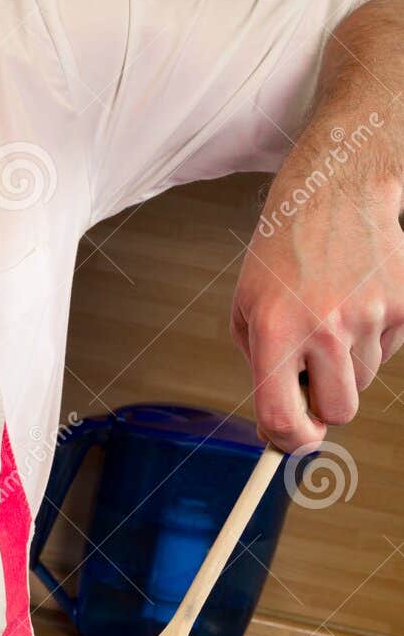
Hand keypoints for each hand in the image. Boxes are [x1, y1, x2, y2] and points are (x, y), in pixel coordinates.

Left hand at [231, 171, 403, 451]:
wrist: (333, 195)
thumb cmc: (282, 256)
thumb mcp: (248, 310)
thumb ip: (262, 370)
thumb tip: (282, 427)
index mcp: (275, 329)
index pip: (284, 416)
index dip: (291, 440)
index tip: (297, 439)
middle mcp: (323, 325)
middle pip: (339, 411)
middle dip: (326, 400)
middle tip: (313, 368)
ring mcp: (368, 315)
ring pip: (364, 381)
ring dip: (347, 362)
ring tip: (332, 313)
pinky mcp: (403, 304)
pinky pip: (388, 352)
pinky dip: (372, 338)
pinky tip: (356, 300)